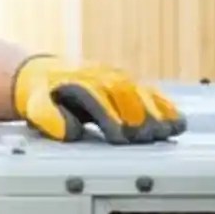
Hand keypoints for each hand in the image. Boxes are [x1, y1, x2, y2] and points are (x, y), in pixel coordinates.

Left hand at [12, 55, 186, 143]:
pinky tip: (177, 122)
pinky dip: (165, 107)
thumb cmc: (42, 96)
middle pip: (124, 95)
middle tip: (145, 139)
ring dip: (155, 113)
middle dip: (136, 117)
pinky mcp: (130, 83)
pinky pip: (151, 93)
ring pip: (141, 92)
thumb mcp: (37, 106)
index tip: (118, 137)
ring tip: (166, 132)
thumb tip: (71, 132)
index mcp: (78, 82)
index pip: (97, 98)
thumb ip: (50, 118)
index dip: (109, 117)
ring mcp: (118, 78)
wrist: (43, 74)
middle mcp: (102, 76)